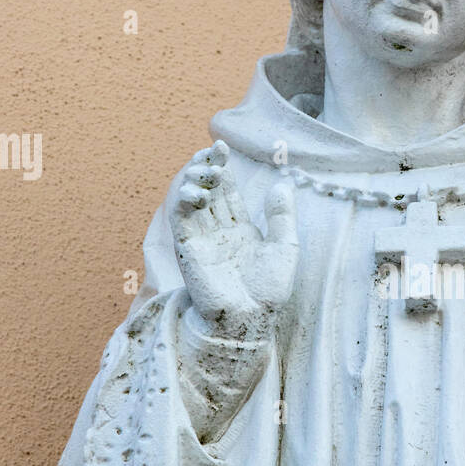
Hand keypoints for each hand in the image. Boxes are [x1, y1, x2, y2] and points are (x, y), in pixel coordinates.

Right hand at [169, 141, 298, 339]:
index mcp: (238, 229)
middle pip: (206, 190)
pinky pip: (179, 219)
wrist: (251, 317)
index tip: (222, 147)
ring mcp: (200, 239)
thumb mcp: (285, 247)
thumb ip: (282, 217)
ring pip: (188, 200)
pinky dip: (182, 200)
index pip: (225, 191)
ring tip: (207, 169)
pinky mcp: (187, 248)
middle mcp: (217, 231)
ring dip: (192, 179)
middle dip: (206, 166)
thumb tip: (283, 184)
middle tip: (214, 150)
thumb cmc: (268, 290)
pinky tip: (197, 192)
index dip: (221, 168)